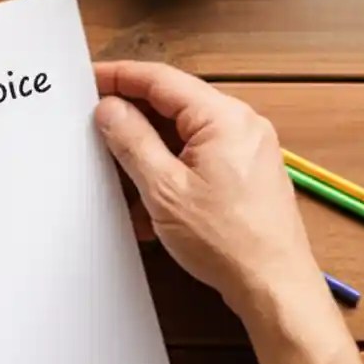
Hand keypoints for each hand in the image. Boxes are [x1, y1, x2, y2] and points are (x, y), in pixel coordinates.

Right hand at [92, 61, 321, 310]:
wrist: (274, 286)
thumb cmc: (229, 242)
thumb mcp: (163, 189)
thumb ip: (131, 141)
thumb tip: (109, 109)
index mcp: (224, 117)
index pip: (161, 80)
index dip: (119, 77)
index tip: (89, 80)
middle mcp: (241, 124)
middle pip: (173, 104)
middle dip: (131, 117)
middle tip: (94, 125)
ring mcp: (248, 148)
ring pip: (183, 134)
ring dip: (148, 151)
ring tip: (120, 174)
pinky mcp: (246, 173)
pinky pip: (198, 157)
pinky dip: (169, 170)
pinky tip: (148, 199)